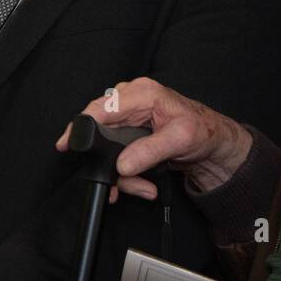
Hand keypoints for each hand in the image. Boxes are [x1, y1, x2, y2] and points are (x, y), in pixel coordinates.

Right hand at [55, 77, 253, 202]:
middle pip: (100, 130)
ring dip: (120, 174)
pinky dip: (124, 174)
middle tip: (118, 184)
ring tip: (142, 187)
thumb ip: (151, 150)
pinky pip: (114, 155)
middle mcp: (131, 101)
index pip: (102, 106)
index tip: (68, 143)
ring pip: (106, 148)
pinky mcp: (128, 134)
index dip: (81, 125)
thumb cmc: (202, 131)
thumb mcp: (181, 139)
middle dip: (107, 161)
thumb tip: (123, 163)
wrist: (212, 143)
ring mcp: (128, 118)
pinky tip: (141, 184)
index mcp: (142, 93)